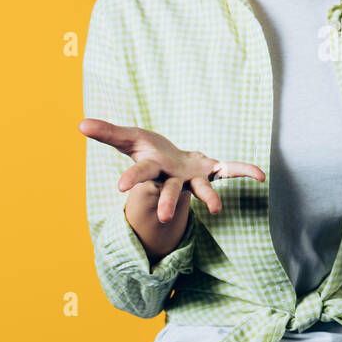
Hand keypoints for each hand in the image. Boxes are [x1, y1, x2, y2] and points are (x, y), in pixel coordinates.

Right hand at [78, 118, 264, 222]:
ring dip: (209, 198)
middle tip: (166, 218)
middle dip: (168, 203)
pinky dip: (244, 171)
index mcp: (153, 168)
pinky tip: (261, 175)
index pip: (140, 173)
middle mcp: (173, 178)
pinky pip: (229, 171)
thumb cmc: (150, 151)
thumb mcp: (129, 138)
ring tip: (217, 211)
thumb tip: (80, 124)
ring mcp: (193, 178)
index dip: (131, 179)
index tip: (119, 187)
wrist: (174, 164)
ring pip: (201, 190)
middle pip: (170, 192)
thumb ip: (107, 132)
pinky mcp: (211, 172)